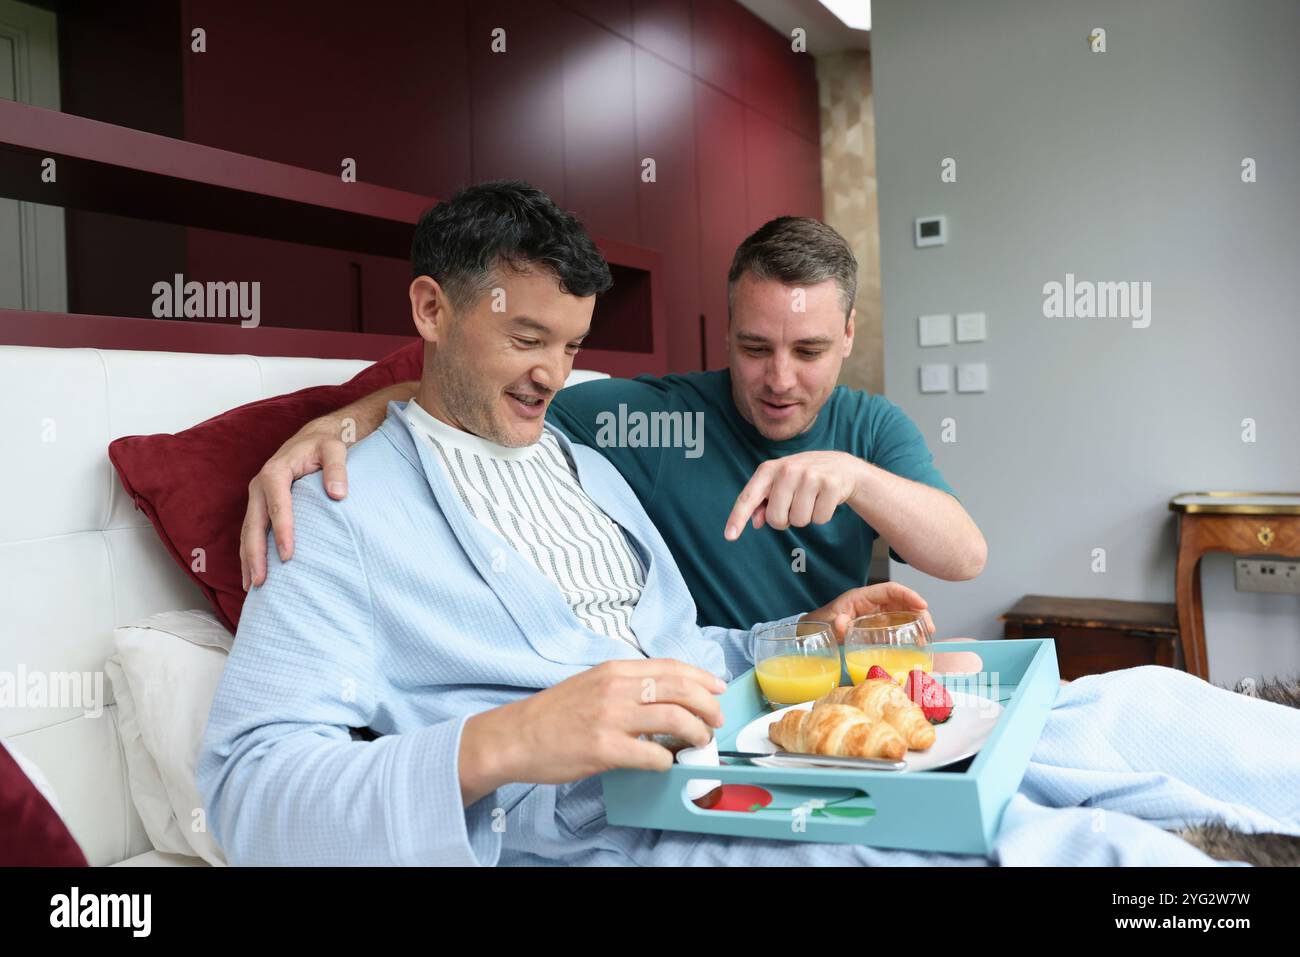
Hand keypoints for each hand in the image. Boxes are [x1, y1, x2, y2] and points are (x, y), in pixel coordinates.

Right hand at [240, 421, 351, 590]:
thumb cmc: (325, 445)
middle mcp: (260, 485)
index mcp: (276, 472)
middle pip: (254, 524)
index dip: (283, 532)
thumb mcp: (335, 449)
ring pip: (248, 531)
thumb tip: (339, 494)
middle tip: (261, 582)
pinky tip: (253, 573)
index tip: (288, 557)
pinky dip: (250, 553)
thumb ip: (337, 469)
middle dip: (256, 554)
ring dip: (248, 559)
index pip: (278, 507)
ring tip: (253, 587)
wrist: (312, 438)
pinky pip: (251, 531)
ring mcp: (257, 497)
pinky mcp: (259, 505)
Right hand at [459, 659, 726, 803]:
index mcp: (614, 670)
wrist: (514, 737)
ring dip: (695, 733)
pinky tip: (665, 762)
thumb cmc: (553, 715)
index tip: (717, 689)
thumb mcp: (592, 685)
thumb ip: (626, 686)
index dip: (701, 678)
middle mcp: (615, 688)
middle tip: (715, 721)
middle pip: (680, 690)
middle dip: (707, 706)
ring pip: (674, 719)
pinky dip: (667, 760)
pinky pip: (652, 755)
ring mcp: (610, 717)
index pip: (670, 667)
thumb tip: (666, 698)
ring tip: (699, 742)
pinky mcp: (604, 748)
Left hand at [724, 451, 862, 540]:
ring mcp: (811, 476)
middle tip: (795, 505)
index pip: (749, 497)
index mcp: (769, 469)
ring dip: (805, 517)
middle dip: (785, 519)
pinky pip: (819, 519)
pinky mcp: (831, 485)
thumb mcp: (779, 483)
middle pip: (776, 518)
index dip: (738, 518)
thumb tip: (756, 522)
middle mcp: (788, 470)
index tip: (729, 536)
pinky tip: (824, 499)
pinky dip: (822, 515)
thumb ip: (763, 501)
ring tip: (811, 499)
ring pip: (799, 521)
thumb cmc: (802, 478)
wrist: (840, 467)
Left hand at [802, 581, 934, 642]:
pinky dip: (907, 632)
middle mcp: (872, 604)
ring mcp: (876, 615)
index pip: (889, 590)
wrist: (814, 630)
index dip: (907, 595)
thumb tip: (841, 624)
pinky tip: (915, 643)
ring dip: (916, 622)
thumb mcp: (827, 621)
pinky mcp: (877, 627)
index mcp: (862, 597)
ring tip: (926, 636)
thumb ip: (835, 623)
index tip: (922, 605)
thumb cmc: (821, 622)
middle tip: (929, 628)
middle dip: (918, 610)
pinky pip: (896, 626)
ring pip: (902, 613)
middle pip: (901, 601)